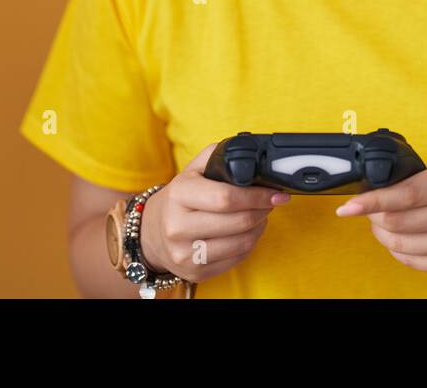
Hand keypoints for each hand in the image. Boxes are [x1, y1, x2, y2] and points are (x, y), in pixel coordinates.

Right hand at [140, 142, 289, 283]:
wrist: (152, 232)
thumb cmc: (180, 198)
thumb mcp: (192, 169)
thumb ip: (219, 155)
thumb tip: (252, 153)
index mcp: (179, 194)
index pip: (226, 198)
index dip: (257, 196)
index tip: (275, 193)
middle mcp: (177, 227)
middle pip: (238, 222)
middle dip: (262, 210)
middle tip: (270, 202)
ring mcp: (185, 253)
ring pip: (242, 243)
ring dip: (259, 228)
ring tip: (260, 215)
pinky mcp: (195, 272)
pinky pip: (237, 259)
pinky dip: (250, 244)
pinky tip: (247, 232)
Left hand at [335, 165, 426, 276]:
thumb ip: (416, 183)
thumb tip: (374, 192)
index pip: (403, 195)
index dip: (371, 202)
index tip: (348, 206)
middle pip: (396, 222)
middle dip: (373, 217)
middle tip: (368, 210)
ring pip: (400, 244)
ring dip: (383, 234)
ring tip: (384, 223)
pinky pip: (412, 261)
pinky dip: (398, 250)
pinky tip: (402, 238)